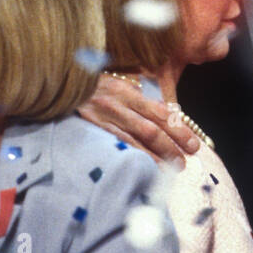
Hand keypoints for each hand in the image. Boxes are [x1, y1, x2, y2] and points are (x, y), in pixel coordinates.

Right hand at [78, 72, 199, 163]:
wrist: (59, 86)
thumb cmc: (91, 86)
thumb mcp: (116, 84)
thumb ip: (138, 97)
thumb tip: (165, 113)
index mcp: (128, 90)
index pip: (160, 112)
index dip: (179, 129)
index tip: (193, 144)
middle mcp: (119, 104)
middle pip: (152, 128)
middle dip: (172, 145)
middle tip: (186, 160)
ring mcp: (105, 117)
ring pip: (137, 139)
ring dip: (157, 156)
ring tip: (171, 168)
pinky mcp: (94, 128)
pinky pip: (118, 144)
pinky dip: (135, 155)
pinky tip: (145, 167)